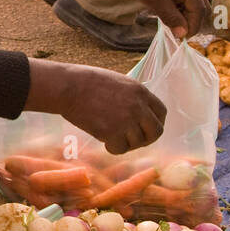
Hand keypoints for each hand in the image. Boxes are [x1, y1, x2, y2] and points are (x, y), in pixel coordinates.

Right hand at [27, 59, 166, 154]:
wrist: (67, 87)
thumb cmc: (86, 82)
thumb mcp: (117, 82)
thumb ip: (132, 96)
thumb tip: (138, 110)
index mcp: (140, 92)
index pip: (161, 112)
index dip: (156, 122)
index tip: (146, 128)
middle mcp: (138, 107)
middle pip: (156, 131)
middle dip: (146, 138)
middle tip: (133, 140)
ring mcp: (126, 120)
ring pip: (137, 142)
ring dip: (126, 143)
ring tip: (112, 137)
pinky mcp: (111, 132)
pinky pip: (121, 148)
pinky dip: (113, 148)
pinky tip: (105, 141)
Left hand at [122, 0, 208, 38]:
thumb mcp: (155, 2)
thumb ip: (171, 18)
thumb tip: (183, 34)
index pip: (200, 10)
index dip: (193, 26)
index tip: (182, 38)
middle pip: (201, 7)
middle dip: (192, 22)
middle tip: (177, 32)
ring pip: (194, 4)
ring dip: (186, 16)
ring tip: (171, 23)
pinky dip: (180, 9)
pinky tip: (168, 13)